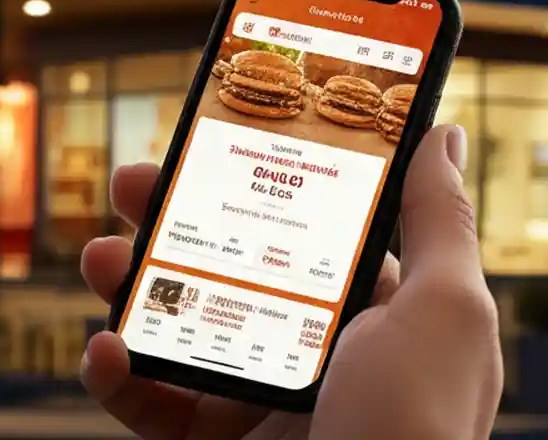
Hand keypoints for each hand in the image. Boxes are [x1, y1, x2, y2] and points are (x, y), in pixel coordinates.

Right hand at [79, 125, 502, 439]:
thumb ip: (439, 223)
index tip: (215, 142)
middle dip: (178, 223)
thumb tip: (439, 137)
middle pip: (235, 270)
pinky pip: (154, 406)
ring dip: (133, 289)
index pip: (313, 233)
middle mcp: (321, 356)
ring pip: (184, 331)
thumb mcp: (445, 311)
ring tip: (102, 258)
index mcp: (378, 315)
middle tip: (133, 185)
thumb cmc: (420, 429)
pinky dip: (119, 377)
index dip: (262, 183)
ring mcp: (264, 407)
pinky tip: (104, 350)